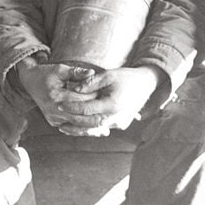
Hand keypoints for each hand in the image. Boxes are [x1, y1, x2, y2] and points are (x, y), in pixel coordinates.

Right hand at [14, 57, 108, 134]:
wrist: (30, 82)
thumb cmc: (47, 73)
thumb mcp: (61, 69)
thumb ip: (77, 72)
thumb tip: (92, 73)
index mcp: (56, 95)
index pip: (79, 100)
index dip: (93, 99)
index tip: (106, 99)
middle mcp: (53, 109)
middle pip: (78, 118)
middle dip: (94, 119)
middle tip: (109, 119)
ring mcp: (52, 117)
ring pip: (75, 127)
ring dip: (90, 129)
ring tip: (105, 131)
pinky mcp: (53, 122)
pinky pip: (70, 128)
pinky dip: (82, 130)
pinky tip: (94, 132)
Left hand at [48, 65, 163, 136]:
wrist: (145, 85)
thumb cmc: (126, 77)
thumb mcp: (108, 75)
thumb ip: (90, 83)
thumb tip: (72, 89)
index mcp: (113, 104)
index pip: (88, 109)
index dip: (73, 107)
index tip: (59, 104)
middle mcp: (117, 117)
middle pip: (90, 123)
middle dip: (73, 122)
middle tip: (58, 119)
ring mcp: (120, 123)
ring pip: (96, 129)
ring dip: (79, 130)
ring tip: (63, 127)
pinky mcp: (121, 124)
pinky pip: (102, 128)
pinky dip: (90, 129)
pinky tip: (78, 128)